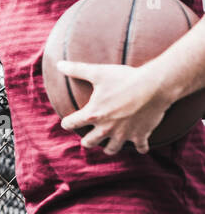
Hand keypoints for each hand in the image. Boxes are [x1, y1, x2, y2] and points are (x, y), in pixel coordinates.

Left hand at [57, 60, 171, 154]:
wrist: (154, 86)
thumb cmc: (125, 79)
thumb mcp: (98, 73)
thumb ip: (77, 70)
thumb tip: (59, 64)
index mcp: (93, 114)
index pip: (71, 124)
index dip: (67, 123)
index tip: (67, 122)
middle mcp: (106, 128)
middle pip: (90, 142)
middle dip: (87, 140)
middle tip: (89, 137)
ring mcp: (124, 134)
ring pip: (112, 149)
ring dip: (109, 147)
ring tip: (109, 143)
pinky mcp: (141, 135)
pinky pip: (140, 148)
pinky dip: (140, 148)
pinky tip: (140, 147)